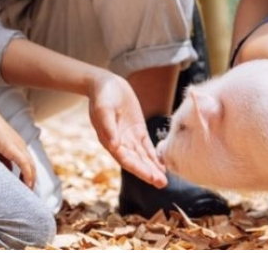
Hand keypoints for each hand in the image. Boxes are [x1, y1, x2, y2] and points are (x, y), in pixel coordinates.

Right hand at [0, 115, 36, 188]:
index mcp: (19, 148)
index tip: (28, 188)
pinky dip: (28, 174)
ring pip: (31, 167)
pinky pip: (24, 164)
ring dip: (32, 180)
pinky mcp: (14, 149)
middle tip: (31, 194)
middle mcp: (23, 148)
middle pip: (32, 167)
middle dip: (32, 181)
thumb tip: (8, 171)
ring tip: (30, 192)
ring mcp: (20, 148)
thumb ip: (4, 160)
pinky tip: (28, 183)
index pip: (28, 165)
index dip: (29, 176)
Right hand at [86, 72, 166, 187]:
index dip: (139, 170)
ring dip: (153, 168)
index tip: (152, 178)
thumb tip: (113, 146)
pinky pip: (147, 146)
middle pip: (136, 162)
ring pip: (143, 157)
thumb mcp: (104, 109)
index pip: (126, 160)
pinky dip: (154, 156)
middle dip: (149, 173)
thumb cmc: (103, 96)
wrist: (106, 84)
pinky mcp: (138, 130)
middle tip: (163, 184)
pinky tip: (162, 165)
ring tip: (164, 179)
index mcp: (110, 141)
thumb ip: (108, 127)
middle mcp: (119, 143)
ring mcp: (129, 137)